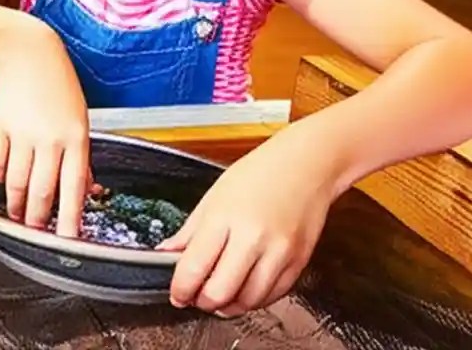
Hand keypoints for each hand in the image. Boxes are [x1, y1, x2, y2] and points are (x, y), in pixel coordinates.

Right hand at [0, 28, 94, 237]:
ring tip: (17, 213)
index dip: (69, 220)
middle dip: (36, 220)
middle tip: (35, 231)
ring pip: (16, 184)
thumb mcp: (79, 120)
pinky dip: (1, 177)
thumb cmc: (58, 85)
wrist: (28, 53)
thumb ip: (80, 157)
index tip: (69, 240)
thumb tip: (84, 189)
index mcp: (75, 139)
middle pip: (40, 193)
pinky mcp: (0, 128)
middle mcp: (49, 139)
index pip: (73, 189)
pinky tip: (6, 180)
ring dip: (15, 204)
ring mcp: (22, 134)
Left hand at [156, 134, 339, 316]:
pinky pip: (273, 296)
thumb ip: (189, 232)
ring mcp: (279, 252)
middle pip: (220, 292)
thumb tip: (166, 253)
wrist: (306, 165)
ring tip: (219, 296)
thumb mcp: (213, 197)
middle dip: (202, 302)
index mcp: (224, 218)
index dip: (180, 289)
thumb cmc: (259, 175)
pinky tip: (244, 290)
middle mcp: (253, 237)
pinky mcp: (299, 262)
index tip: (177, 294)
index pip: (194, 267)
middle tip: (196, 297)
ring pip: (248, 301)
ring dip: (229, 306)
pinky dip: (254, 301)